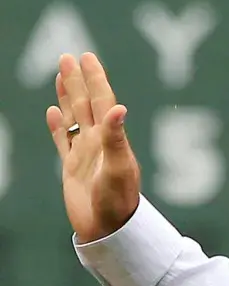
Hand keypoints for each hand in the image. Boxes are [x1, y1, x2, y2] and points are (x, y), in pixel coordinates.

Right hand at [45, 52, 140, 242]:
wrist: (109, 229)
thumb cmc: (118, 200)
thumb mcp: (118, 168)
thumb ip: (116, 138)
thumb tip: (118, 107)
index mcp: (111, 139)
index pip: (102, 101)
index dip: (95, 79)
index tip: (87, 57)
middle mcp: (99, 143)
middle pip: (86, 104)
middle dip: (79, 81)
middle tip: (70, 56)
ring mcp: (85, 154)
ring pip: (74, 118)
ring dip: (68, 97)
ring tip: (63, 76)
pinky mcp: (73, 168)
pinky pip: (63, 141)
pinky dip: (58, 126)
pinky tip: (53, 112)